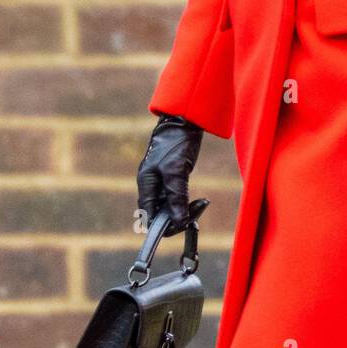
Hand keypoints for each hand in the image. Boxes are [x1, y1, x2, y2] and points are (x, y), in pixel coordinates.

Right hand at [137, 113, 203, 234]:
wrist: (183, 122)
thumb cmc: (175, 143)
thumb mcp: (176, 171)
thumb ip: (176, 197)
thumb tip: (178, 221)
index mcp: (146, 184)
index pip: (149, 217)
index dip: (164, 226)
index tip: (182, 225)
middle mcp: (151, 186)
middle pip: (159, 215)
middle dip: (177, 218)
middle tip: (196, 212)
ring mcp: (160, 183)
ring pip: (169, 208)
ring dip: (184, 210)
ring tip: (201, 204)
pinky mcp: (171, 179)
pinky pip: (176, 199)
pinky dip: (186, 203)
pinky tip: (199, 202)